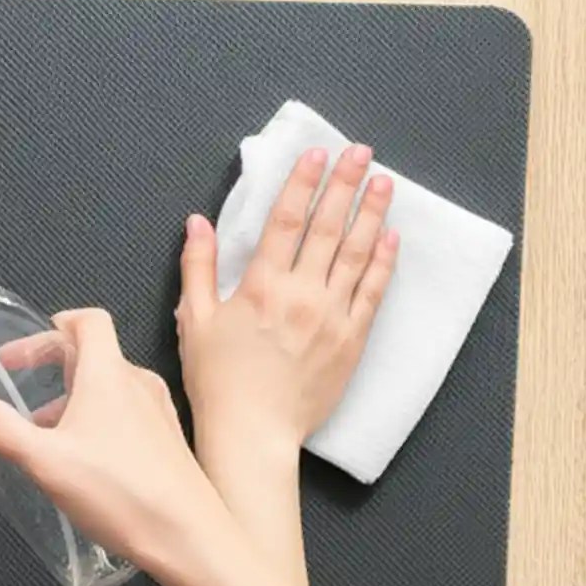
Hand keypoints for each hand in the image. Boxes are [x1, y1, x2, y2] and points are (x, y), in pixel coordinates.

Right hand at [0, 310, 314, 585]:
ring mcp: (156, 413)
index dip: (52, 327)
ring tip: (46, 431)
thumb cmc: (127, 494)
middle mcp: (137, 384)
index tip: (23, 351)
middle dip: (54, 367)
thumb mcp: (45, 460)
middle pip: (94, 354)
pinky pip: (127, 415)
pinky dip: (99, 422)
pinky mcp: (166, 442)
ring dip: (74, 399)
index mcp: (108, 374)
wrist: (189, 537)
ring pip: (110, 387)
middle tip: (24, 386)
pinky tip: (82, 460)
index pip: (87, 321)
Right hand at [177, 144, 397, 585]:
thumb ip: (197, 266)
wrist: (253, 433)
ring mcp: (332, 317)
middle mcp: (302, 294)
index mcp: (261, 285)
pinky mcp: (352, 341)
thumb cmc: (217, 379)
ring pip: (358, 254)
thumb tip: (198, 221)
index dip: (303, 183)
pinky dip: (385, 262)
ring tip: (384, 182)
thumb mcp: (193, 319)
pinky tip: (392, 237)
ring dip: (372, 214)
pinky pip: (373, 293)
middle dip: (346, 185)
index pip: (286, 220)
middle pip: (329, 227)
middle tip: (361, 152)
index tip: (317, 154)